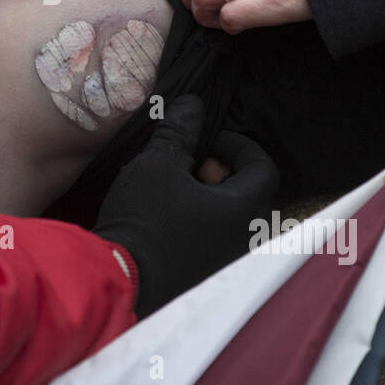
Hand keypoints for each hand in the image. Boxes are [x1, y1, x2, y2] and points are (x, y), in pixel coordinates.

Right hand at [94, 96, 279, 317]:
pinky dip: (200, 221)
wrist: (120, 278)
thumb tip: (193, 105)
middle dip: (223, 171)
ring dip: (210, 197)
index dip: (239, 145)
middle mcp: (244, 239)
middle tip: (190, 166)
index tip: (208, 140)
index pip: (264, 167)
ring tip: (174, 191)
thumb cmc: (143, 219)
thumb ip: (179, 132)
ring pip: (232, 218)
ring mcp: (226, 262)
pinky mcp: (205, 277)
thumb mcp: (157, 164)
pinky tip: (167, 217)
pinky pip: (215, 239)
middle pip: (250, 193)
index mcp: (243, 209)